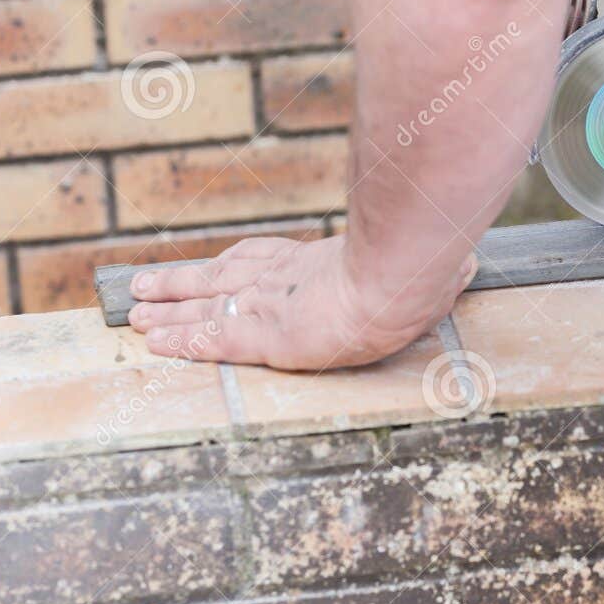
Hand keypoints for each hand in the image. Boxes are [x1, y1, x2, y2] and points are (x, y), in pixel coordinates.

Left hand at [126, 234, 475, 369]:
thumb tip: (469, 262)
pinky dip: (181, 342)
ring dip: (166, 311)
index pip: (263, 260)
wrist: (399, 275)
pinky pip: (211, 341)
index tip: (210, 268)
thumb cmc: (421, 264)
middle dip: (180, 286)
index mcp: (318, 262)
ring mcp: (272, 303)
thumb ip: (440, 265)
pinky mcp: (263, 335)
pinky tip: (155, 343)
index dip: (230, 266)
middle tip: (145, 289)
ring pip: (203, 307)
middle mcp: (285, 278)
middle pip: (219, 279)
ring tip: (134, 313)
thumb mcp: (431, 262)